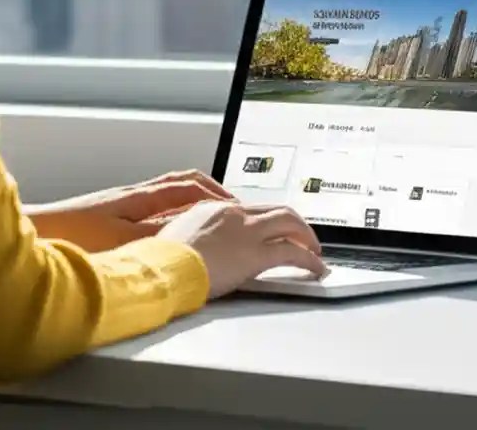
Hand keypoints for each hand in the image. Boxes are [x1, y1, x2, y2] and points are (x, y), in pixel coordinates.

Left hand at [25, 170, 235, 251]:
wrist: (34, 233)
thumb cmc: (71, 235)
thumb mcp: (124, 241)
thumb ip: (160, 235)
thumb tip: (191, 229)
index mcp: (141, 197)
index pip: (190, 186)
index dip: (217, 195)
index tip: (237, 207)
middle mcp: (133, 195)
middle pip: (181, 184)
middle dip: (209, 193)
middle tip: (230, 208)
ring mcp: (122, 204)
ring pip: (167, 196)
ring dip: (191, 204)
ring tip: (207, 219)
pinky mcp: (110, 217)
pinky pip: (152, 209)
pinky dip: (171, 215)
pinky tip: (170, 233)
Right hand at [158, 202, 328, 298]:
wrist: (162, 269)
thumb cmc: (161, 261)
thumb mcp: (173, 238)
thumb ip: (193, 236)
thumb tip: (198, 246)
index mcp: (212, 208)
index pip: (249, 209)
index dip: (265, 220)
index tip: (270, 231)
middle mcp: (233, 213)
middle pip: (275, 209)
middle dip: (293, 222)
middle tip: (302, 236)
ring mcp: (246, 231)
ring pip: (289, 222)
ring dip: (306, 236)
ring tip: (314, 250)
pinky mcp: (256, 254)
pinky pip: (293, 252)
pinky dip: (309, 259)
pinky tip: (316, 268)